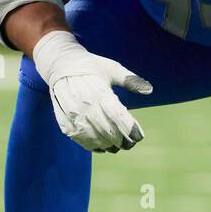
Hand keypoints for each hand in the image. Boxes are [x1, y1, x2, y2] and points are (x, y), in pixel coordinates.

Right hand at [31, 30, 151, 152]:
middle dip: (121, 140)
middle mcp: (85, 103)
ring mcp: (73, 113)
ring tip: (117, 147)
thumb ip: (130, 80)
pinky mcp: (64, 120)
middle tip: (130, 144)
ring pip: (93, 137)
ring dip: (107, 145)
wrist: (60, 64)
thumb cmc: (91, 67)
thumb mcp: (112, 68)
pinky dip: (91, 146)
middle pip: (107, 129)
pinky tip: (101, 147)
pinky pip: (79, 138)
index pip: (117, 114)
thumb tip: (149, 90)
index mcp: (98, 90)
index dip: (129, 128)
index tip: (139, 137)